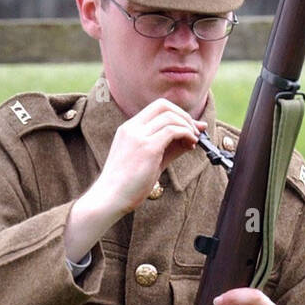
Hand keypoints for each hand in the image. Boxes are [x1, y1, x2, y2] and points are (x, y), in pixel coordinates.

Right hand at [91, 97, 205, 216]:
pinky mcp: (148, 148)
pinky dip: (186, 134)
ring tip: (194, 141)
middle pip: (164, 105)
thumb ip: (169, 147)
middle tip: (194, 131)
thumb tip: (192, 139)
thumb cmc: (128, 184)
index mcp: (129, 128)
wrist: (109, 198)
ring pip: (170, 117)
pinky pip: (173, 131)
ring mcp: (139, 137)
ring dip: (188, 126)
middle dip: (184, 115)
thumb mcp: (151, 160)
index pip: (156, 107)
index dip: (176, 113)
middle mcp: (132, 128)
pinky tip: (190, 145)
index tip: (189, 126)